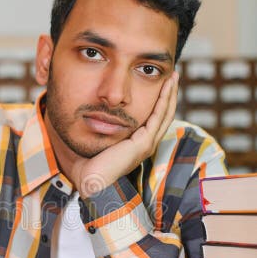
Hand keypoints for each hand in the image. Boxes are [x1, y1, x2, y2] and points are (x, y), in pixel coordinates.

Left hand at [70, 72, 178, 196]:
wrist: (91, 182)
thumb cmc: (87, 165)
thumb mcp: (94, 138)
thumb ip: (95, 125)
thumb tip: (83, 111)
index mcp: (136, 144)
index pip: (153, 118)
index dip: (158, 101)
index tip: (159, 83)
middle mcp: (145, 143)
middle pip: (164, 114)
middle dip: (169, 94)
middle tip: (172, 75)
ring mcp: (146, 144)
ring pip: (165, 114)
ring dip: (169, 94)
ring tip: (173, 76)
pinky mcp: (143, 144)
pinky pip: (157, 117)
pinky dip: (163, 101)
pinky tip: (166, 87)